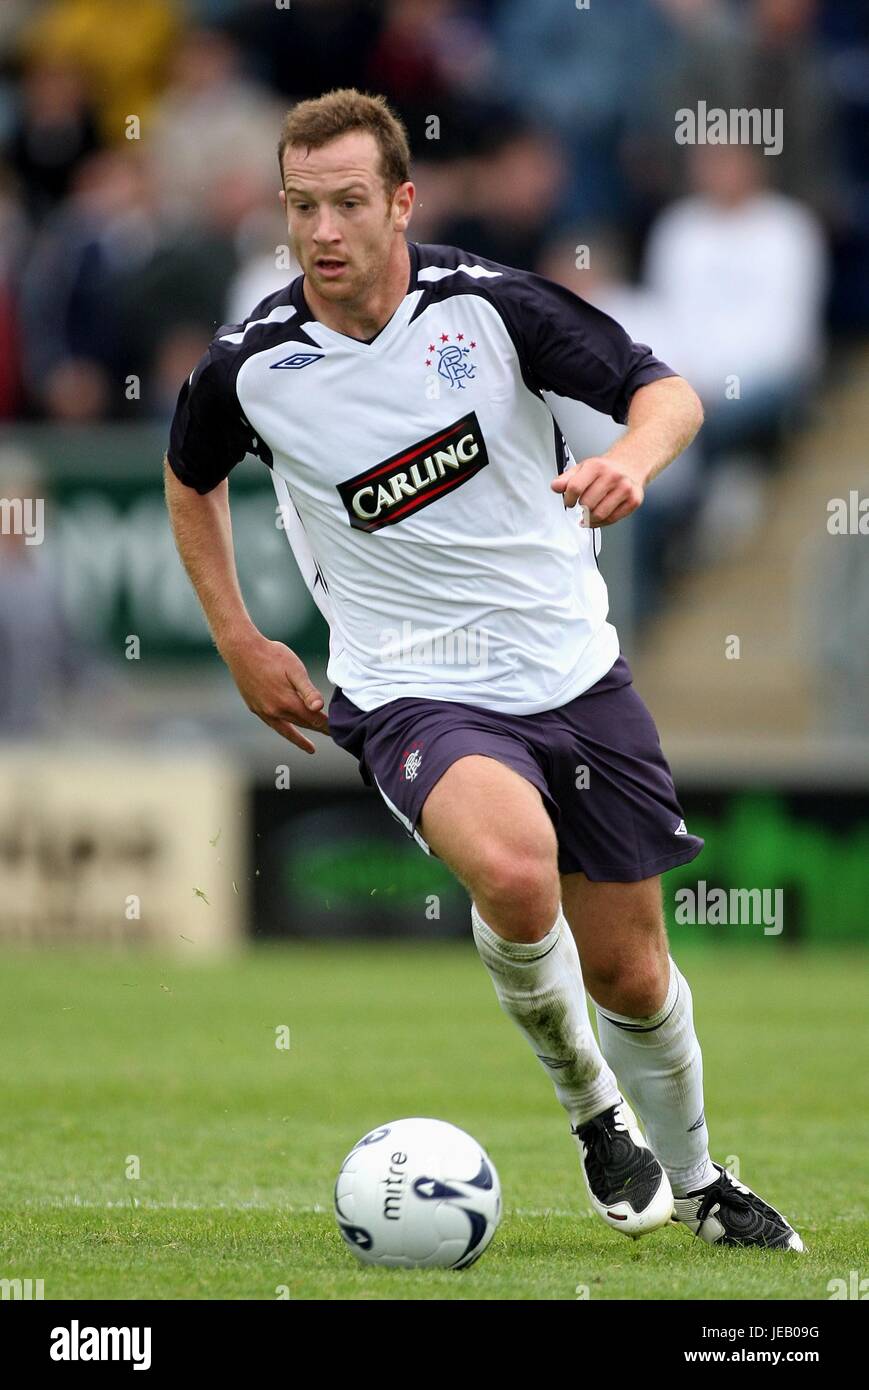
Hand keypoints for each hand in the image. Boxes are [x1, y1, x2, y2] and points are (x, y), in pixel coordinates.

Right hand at [221, 633, 329, 752]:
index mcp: (287, 702)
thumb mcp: (294, 669)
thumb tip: (319, 708)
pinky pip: (273, 724)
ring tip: (310, 748)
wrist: (241, 650)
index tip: (338, 731)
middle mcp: (274, 711)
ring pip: (286, 729)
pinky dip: (283, 730)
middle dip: (317, 729)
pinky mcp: (254, 707)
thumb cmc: (271, 655)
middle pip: (302, 724)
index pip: (313, 719)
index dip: (326, 725)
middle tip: (331, 735)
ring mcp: (263, 711)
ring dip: (299, 738)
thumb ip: (307, 690)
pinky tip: (286, 730)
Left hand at [551, 455, 644, 526]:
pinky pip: (612, 519)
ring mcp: (625, 489)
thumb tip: (555, 487)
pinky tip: (599, 517)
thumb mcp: (583, 468)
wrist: (631, 464)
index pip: (575, 488)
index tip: (569, 502)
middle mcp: (613, 476)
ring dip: (590, 518)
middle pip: (587, 504)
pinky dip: (602, 522)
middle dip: (581, 508)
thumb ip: (567, 479)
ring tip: (589, 512)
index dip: (568, 499)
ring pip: (599, 514)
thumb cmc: (605, 469)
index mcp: (597, 466)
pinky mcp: (633, 500)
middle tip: (582, 506)